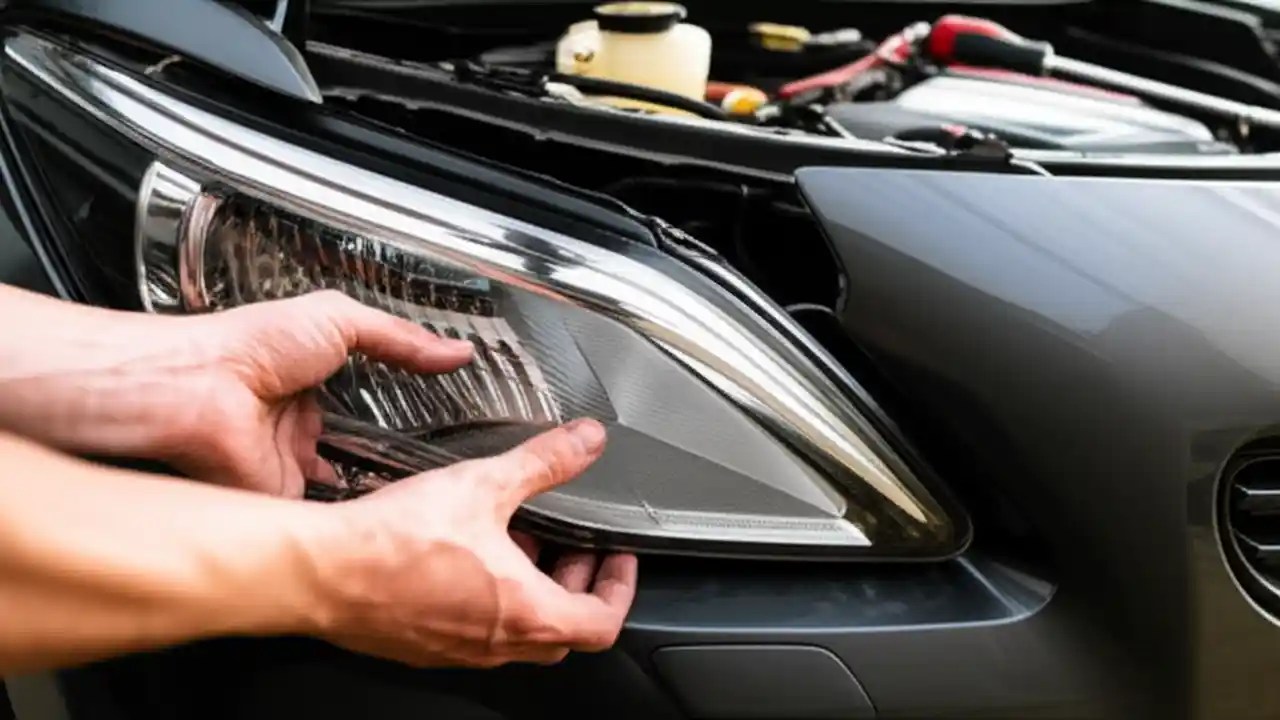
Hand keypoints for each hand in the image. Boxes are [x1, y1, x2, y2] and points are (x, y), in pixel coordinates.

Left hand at [175, 291, 474, 495]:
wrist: (204, 389)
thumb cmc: (255, 344)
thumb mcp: (341, 320)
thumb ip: (401, 339)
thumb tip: (459, 351)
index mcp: (307, 381)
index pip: (358, 400)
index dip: (391, 409)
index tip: (435, 419)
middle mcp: (295, 426)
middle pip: (352, 448)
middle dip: (388, 460)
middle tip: (438, 469)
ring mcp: (288, 465)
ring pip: (341, 486)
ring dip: (372, 491)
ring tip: (423, 499)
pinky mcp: (279, 499)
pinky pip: (322, 516)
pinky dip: (349, 519)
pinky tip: (386, 519)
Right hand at [312, 418, 637, 667]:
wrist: (318, 572)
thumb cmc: (393, 540)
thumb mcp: (484, 485)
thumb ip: (543, 462)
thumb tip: (585, 442)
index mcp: (526, 613)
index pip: (603, 622)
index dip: (619, 589)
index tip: (615, 560)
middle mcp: (495, 644)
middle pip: (564, 632)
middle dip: (576, 587)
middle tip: (571, 550)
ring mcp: (456, 652)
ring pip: (516, 634)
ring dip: (530, 593)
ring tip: (518, 546)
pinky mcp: (421, 647)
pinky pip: (472, 633)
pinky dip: (487, 602)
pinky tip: (465, 559)